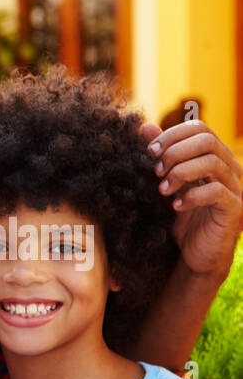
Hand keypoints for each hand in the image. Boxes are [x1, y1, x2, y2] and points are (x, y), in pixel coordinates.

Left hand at [140, 120, 242, 279]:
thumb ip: (161, 154)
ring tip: (163, 190)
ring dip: (180, 173)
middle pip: (206, 140)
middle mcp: (229, 166)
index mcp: (214, 155)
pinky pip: (216, 192)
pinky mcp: (234, 208)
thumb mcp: (167, 181)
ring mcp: (235, 186)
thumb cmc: (182, 215)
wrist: (196, 251)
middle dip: (175, 152)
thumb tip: (144, 126)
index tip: (150, 152)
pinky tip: (176, 206)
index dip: (172, 135)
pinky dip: (192, 196)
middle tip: (156, 172)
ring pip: (212, 162)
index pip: (199, 128)